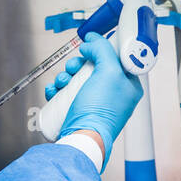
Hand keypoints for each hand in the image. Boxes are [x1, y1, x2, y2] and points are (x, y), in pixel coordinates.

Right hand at [52, 33, 142, 153]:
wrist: (81, 138)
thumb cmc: (99, 110)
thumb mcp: (109, 72)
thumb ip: (103, 50)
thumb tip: (92, 42)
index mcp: (127, 86)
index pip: (115, 59)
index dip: (101, 50)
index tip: (89, 47)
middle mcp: (113, 95)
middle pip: (92, 67)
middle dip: (78, 64)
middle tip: (73, 67)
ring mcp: (94, 104)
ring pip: (77, 79)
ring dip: (65, 75)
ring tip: (61, 81)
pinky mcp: (77, 111)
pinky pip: (65, 93)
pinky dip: (57, 89)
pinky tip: (53, 90)